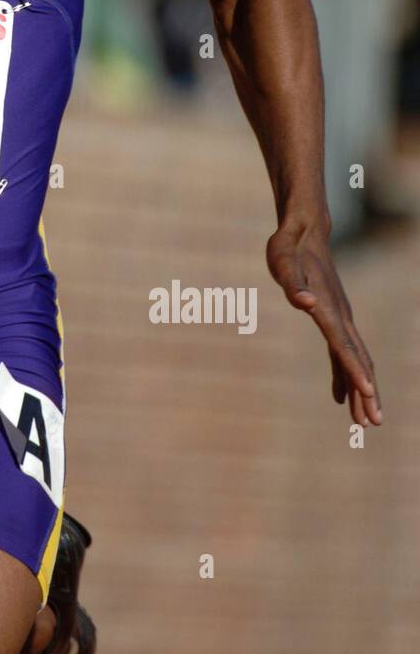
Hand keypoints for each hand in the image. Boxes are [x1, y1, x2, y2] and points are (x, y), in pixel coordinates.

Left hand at [266, 223, 381, 425]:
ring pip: (355, 359)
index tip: (368, 394)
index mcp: (327, 308)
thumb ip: (292, 285)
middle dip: (365, 392)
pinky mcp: (333, 317)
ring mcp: (339, 317)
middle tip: (372, 423)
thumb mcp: (282, 262)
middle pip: (356, 360)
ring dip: (361, 389)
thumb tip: (305, 303)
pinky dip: (345, 374)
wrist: (305, 230)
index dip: (355, 370)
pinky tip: (341, 395)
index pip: (343, 346)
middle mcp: (339, 316)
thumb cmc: (289, 247)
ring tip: (365, 421)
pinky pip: (343, 352)